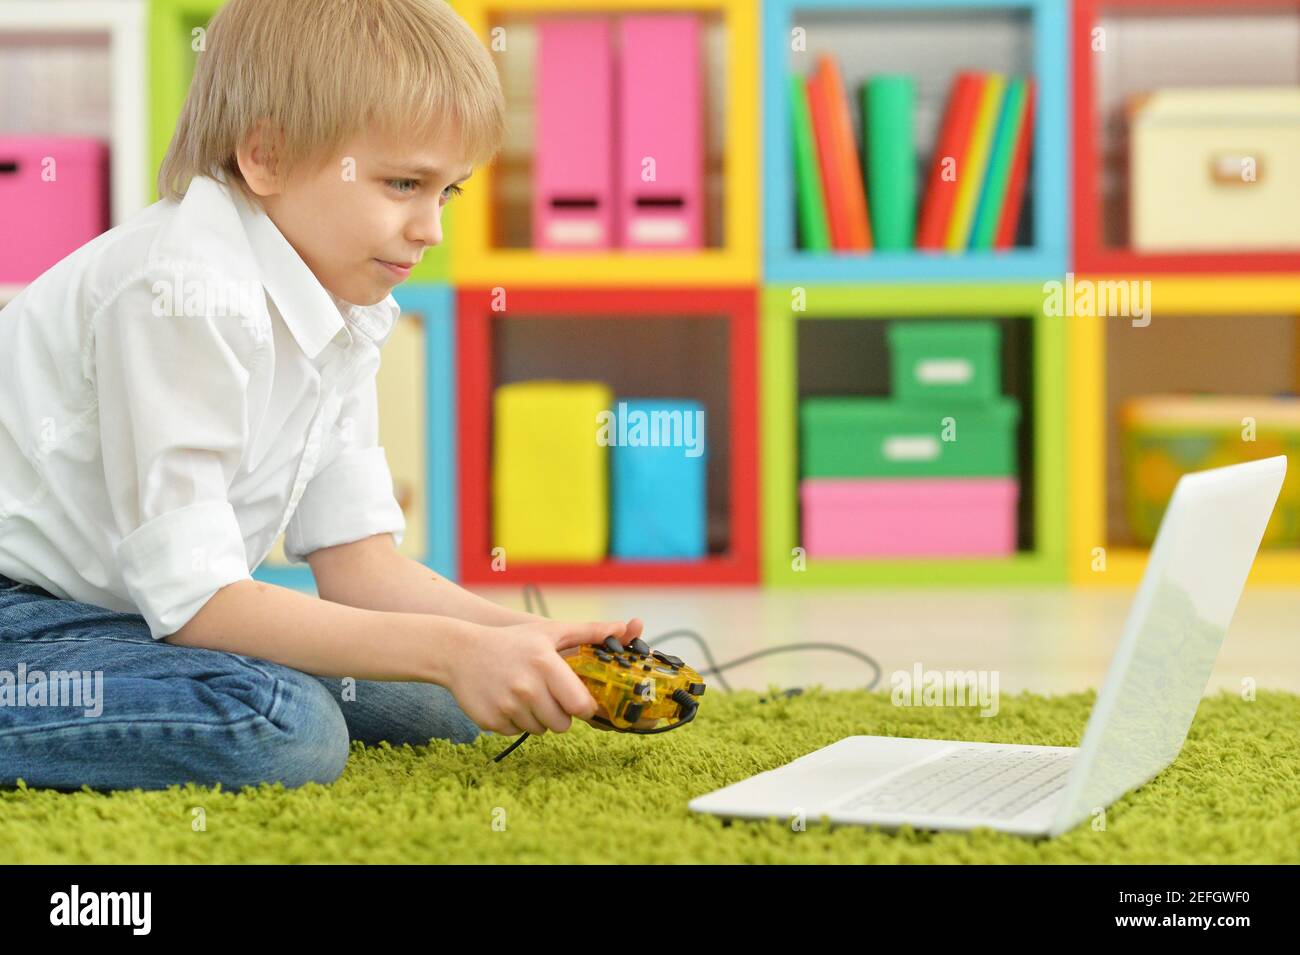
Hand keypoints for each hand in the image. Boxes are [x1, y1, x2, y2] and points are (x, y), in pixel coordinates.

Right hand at [445, 617, 642, 735]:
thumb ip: (591, 632)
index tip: (579, 699)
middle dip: (561, 713)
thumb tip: (630, 626)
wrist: (458, 651)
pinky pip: (517, 732)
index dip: (584, 706)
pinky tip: (507, 699)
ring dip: (538, 717)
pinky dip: (516, 721)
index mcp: (545, 664)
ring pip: (540, 730)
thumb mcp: (550, 631)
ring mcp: (507, 706)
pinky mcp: (491, 721)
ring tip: (526, 693)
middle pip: (562, 724)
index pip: (581, 705)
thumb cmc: (512, 641)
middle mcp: (526, 687)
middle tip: (549, 694)